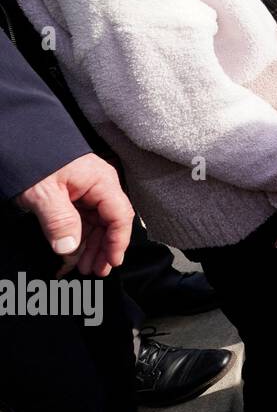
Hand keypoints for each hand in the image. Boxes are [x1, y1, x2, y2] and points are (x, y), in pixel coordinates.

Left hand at [16, 153, 133, 277]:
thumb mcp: (44, 193)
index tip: (112, 263)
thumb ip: (59, 221)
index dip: (118, 242)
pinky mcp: (75, 195)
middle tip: (94, 272)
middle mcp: (100, 187)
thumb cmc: (35, 160)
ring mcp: (88, 191)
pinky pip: (84, 220)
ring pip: (98, 224)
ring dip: (92, 246)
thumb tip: (69, 249)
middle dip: (104, 249)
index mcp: (102, 182)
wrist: (20, 139)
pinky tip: (74, 251)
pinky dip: (81, 237)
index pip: (120, 216)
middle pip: (111, 223)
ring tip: (83, 267)